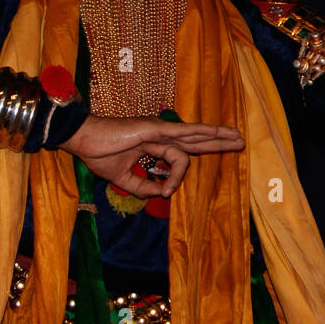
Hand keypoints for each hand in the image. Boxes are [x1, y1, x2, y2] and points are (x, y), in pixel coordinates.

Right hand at [65, 115, 243, 197]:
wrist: (84, 140)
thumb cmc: (99, 154)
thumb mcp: (124, 179)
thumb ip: (143, 187)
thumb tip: (161, 194)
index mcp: (153, 145)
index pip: (180, 156)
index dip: (176, 178)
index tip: (164, 192)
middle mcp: (160, 136)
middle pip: (195, 141)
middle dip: (218, 143)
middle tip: (240, 142)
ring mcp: (158, 130)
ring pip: (194, 135)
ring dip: (217, 137)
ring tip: (237, 138)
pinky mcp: (154, 129)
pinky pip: (181, 132)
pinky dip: (198, 133)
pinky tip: (216, 132)